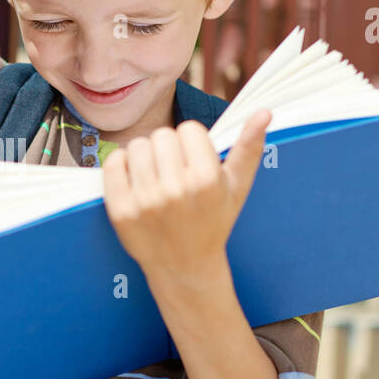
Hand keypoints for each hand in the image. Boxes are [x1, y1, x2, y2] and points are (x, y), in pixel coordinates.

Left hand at [101, 109, 271, 276]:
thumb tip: (264, 112)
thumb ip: (250, 147)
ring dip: (145, 156)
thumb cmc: (213, 221)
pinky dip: (121, 165)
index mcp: (207, 180)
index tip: (193, 161)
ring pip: (137, 145)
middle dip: (168, 148)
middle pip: (162, 135)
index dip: (191, 143)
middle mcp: (176, 190)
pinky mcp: (121, 210)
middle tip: (173, 171)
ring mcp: (145, 201)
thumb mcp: (236, 188)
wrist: (185, 266)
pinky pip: (113, 163)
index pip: (189, 129)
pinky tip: (135, 180)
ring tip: (155, 177)